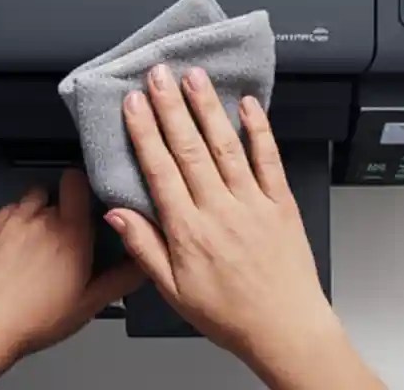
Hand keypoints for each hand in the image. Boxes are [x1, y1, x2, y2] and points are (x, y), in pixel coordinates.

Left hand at [0, 170, 143, 389]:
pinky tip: (20, 247)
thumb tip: (142, 265)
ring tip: (42, 240)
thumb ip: (121, 279)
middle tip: (67, 238)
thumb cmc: (34, 318)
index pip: (77, 180)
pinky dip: (18, 220)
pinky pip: (11, 209)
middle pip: (58, 193)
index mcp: (71, 232)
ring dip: (40, 212)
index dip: (83, 185)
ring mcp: (14, 219)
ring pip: (34, 198)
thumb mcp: (89, 304)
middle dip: (65, 210)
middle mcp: (42, 217)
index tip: (89, 199)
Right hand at [105, 64, 382, 389]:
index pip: (161, 171)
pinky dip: (259, 130)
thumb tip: (117, 213)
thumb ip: (144, 247)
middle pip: (190, 150)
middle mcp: (220, 212)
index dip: (145, 133)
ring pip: (226, 147)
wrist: (285, 329)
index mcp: (189, 232)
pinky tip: (248, 105)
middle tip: (159, 75)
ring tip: (195, 78)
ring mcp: (253, 204)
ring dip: (208, 109)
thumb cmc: (229, 314)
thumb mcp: (173, 291)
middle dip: (172, 108)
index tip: (134, 104)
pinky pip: (269, 160)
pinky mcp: (281, 204)